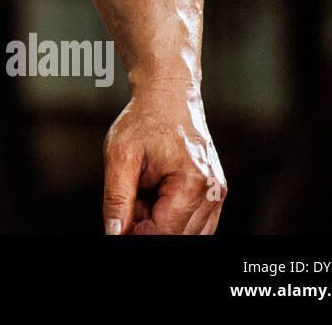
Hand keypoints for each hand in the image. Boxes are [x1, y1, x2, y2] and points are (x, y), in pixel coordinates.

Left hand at [102, 85, 225, 233]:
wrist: (168, 97)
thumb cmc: (144, 121)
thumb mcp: (119, 156)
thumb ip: (116, 200)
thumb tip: (114, 235)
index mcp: (192, 182)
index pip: (165, 232)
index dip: (137, 234)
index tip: (119, 223)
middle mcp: (212, 192)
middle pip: (177, 235)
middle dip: (147, 226)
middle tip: (130, 198)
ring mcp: (216, 194)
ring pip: (186, 232)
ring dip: (159, 223)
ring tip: (143, 191)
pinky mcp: (214, 194)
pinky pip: (194, 223)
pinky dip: (171, 217)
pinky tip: (155, 194)